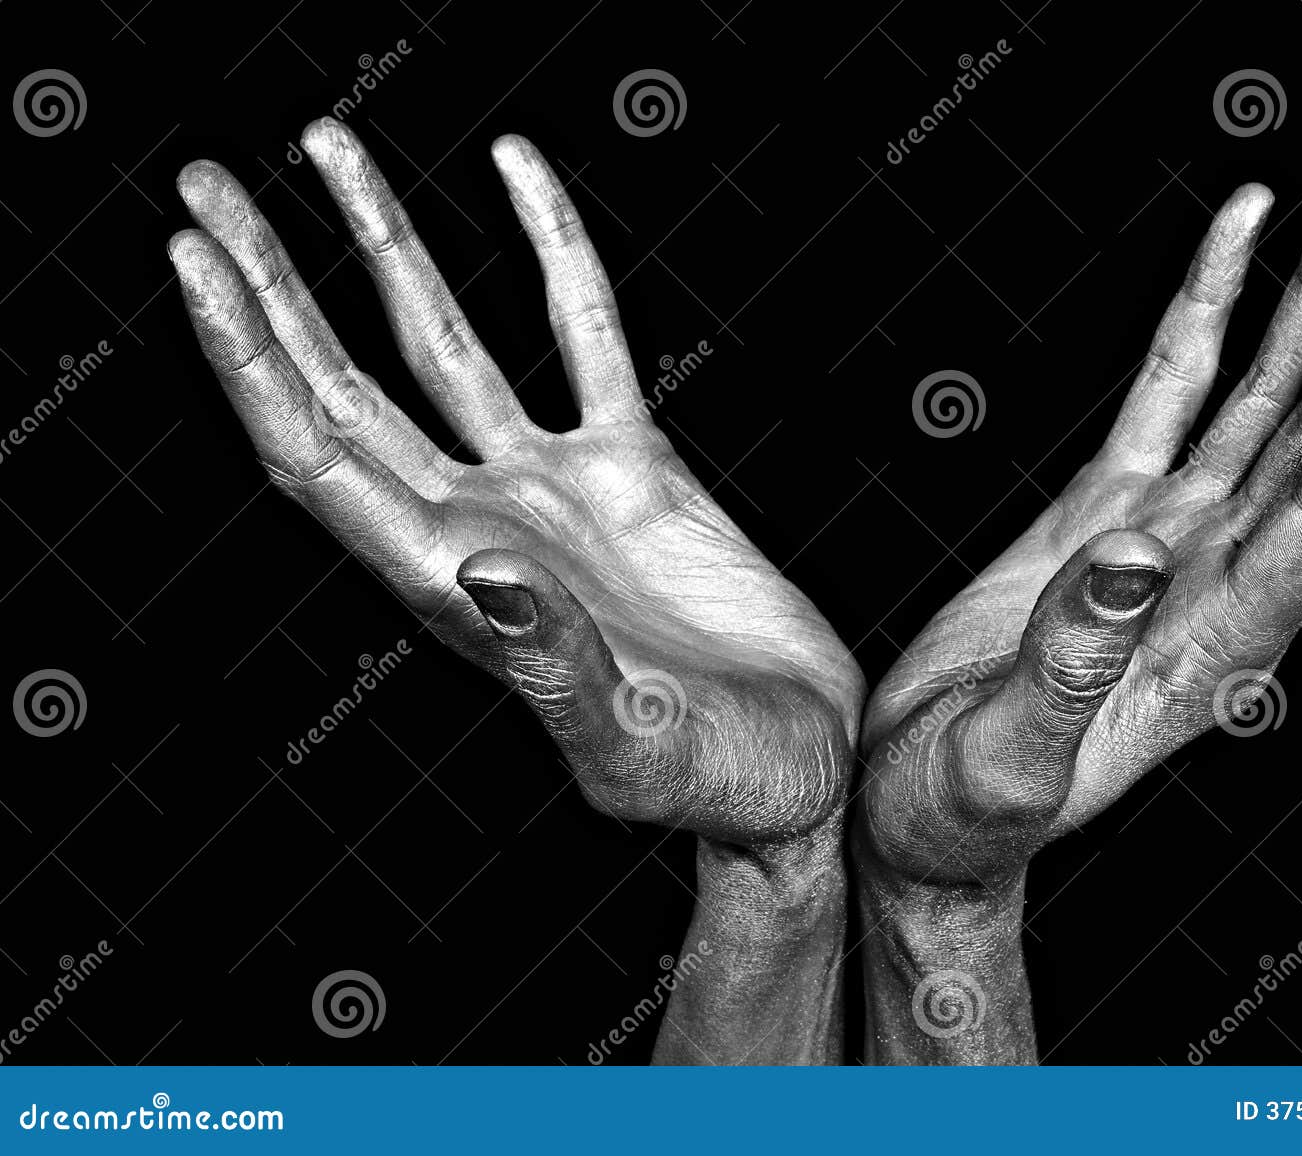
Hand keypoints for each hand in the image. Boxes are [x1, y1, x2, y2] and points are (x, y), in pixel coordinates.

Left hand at [170, 121, 863, 847]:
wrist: (799, 758)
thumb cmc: (717, 778)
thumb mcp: (633, 742)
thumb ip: (556, 664)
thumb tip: (484, 570)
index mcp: (457, 587)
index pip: (320, 456)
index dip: (250, 363)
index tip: (200, 263)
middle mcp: (482, 523)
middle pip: (344, 384)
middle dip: (271, 287)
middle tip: (208, 190)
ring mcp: (550, 488)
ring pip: (443, 342)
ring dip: (382, 247)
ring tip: (328, 149)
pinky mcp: (630, 466)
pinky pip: (581, 333)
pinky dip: (552, 252)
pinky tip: (519, 173)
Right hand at [860, 153, 1301, 886]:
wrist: (913, 816)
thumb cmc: (955, 816)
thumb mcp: (1004, 762)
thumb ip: (1070, 664)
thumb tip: (1134, 556)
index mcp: (1215, 646)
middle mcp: (1217, 580)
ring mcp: (1164, 539)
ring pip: (1269, 394)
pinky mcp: (1100, 514)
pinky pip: (1173, 392)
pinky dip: (1209, 310)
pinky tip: (1240, 233)